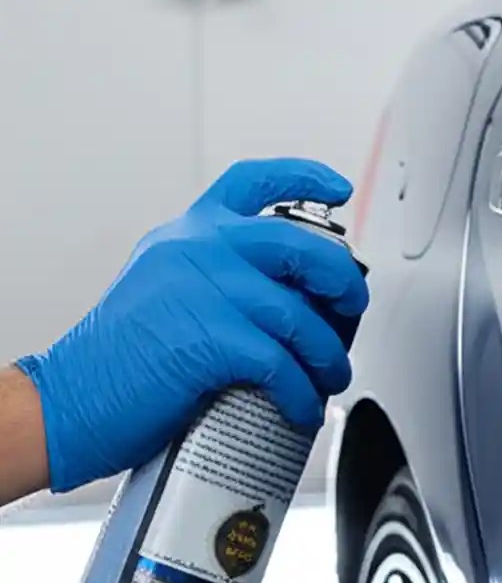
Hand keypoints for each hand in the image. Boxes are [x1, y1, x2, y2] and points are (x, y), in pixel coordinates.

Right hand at [17, 158, 368, 492]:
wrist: (68, 400)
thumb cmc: (121, 358)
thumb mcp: (167, 288)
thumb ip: (218, 275)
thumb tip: (292, 294)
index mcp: (188, 232)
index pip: (253, 182)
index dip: (305, 177)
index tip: (339, 188)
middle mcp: (197, 249)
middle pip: (301, 246)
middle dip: (343, 284)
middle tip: (352, 311)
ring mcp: (203, 290)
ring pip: (300, 315)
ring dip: (328, 356)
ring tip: (329, 377)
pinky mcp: (208, 339)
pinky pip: (282, 363)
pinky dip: (302, 391)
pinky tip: (302, 405)